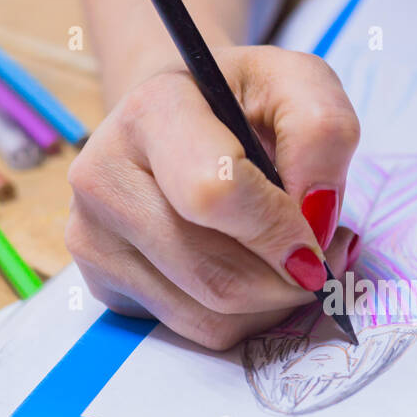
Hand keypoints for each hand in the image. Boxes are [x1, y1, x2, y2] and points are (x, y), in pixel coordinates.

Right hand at [67, 45, 360, 348]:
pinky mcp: (102, 284)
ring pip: (210, 316)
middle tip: (321, 256)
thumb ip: (323, 131)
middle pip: (216, 276)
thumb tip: (316, 214)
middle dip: (288, 281)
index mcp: (150, 112)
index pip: (214, 194)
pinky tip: (253, 273)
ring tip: (291, 261)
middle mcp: (103, 176)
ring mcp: (93, 236)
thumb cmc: (243, 103)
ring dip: (273, 303)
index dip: (279, 228)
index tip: (320, 235)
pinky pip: (196, 330)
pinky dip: (246, 316)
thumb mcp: (298, 86)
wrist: (179, 120)